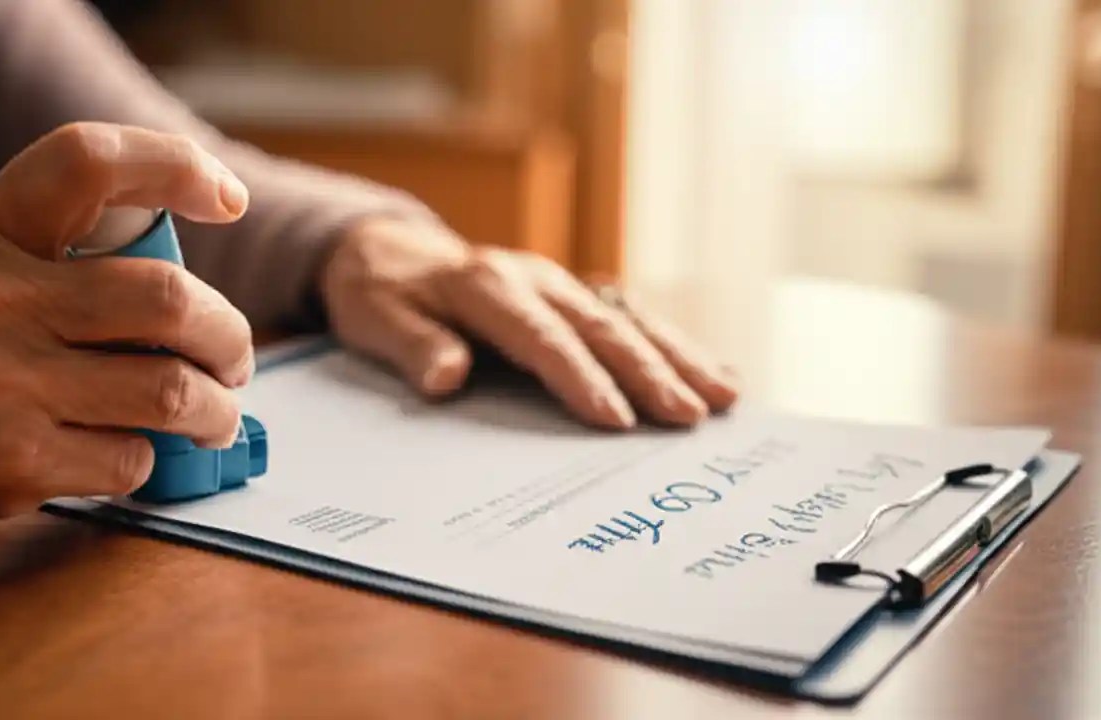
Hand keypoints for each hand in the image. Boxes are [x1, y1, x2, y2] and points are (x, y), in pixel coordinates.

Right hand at [0, 123, 253, 552]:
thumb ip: (50, 261)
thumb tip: (180, 285)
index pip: (88, 163)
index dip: (175, 166)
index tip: (226, 198)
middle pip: (168, 298)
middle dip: (228, 336)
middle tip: (232, 359)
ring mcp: (1, 383)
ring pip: (170, 388)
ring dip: (213, 411)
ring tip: (212, 417)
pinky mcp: (11, 461)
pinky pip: (130, 458)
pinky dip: (147, 462)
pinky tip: (126, 457)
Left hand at [321, 218, 737, 428]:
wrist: (389, 250)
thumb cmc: (381, 292)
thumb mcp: (375, 318)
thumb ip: (413, 347)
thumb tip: (449, 378)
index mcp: (485, 285)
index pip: (540, 338)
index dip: (580, 377)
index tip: (615, 419)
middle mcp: (533, 279)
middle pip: (600, 328)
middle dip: (649, 372)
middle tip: (689, 417)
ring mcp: (559, 284)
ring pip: (628, 319)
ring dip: (678, 357)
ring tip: (726, 394)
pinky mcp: (572, 295)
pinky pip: (630, 318)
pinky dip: (672, 345)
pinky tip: (716, 370)